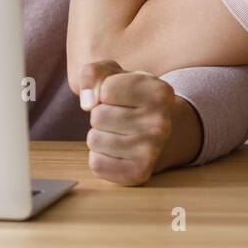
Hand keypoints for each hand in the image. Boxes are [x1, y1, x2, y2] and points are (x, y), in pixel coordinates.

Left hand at [75, 60, 199, 185]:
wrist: (158, 133)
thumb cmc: (131, 98)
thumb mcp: (115, 74)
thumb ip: (93, 73)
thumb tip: (87, 102)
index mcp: (160, 93)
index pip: (106, 90)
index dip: (104, 92)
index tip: (120, 96)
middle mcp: (160, 123)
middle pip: (98, 116)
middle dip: (100, 115)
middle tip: (119, 117)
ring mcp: (152, 151)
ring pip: (94, 140)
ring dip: (99, 135)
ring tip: (118, 133)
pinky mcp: (139, 173)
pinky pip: (96, 163)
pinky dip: (100, 156)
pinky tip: (117, 151)